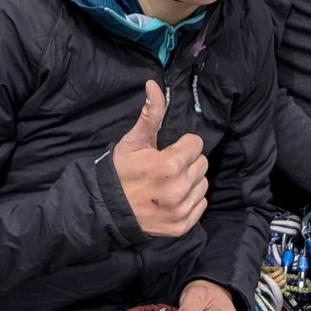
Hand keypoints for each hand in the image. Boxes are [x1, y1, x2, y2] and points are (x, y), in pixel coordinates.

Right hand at [111, 81, 208, 237]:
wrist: (107, 209)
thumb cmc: (121, 171)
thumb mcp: (134, 141)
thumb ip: (151, 114)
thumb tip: (154, 84)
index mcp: (169, 165)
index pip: (196, 144)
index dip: (182, 145)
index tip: (167, 151)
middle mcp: (179, 189)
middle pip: (202, 164)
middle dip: (187, 162)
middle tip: (168, 167)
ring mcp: (181, 210)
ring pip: (203, 184)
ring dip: (190, 181)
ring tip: (169, 182)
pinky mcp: (181, 226)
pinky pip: (201, 205)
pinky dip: (190, 200)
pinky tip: (172, 198)